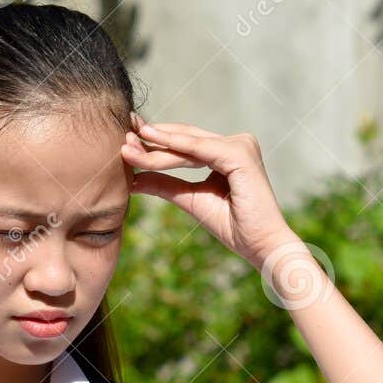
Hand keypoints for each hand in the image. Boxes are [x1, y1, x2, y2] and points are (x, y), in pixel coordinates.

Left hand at [122, 112, 299, 267]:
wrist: (261, 246)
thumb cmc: (234, 227)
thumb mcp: (191, 201)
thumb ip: (166, 186)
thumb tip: (132, 179)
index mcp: (228, 153)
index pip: (187, 144)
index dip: (158, 142)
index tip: (128, 141)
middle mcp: (237, 144)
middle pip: (186, 140)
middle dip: (153, 139)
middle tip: (122, 136)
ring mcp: (241, 145)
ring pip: (189, 144)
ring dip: (157, 145)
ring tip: (129, 144)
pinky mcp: (240, 153)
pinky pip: (200, 148)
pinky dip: (175, 146)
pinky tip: (152, 141)